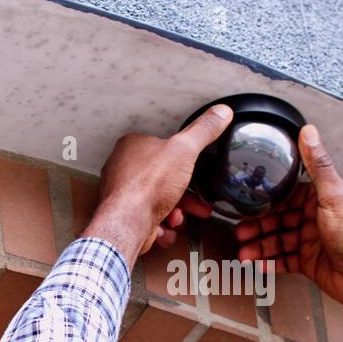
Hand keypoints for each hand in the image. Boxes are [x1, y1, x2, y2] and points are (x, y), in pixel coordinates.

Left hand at [86, 105, 232, 262]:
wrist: (128, 223)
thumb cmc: (147, 185)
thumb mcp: (184, 150)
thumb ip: (203, 131)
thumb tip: (220, 112)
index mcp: (133, 145)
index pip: (164, 149)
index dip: (183, 164)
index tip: (195, 174)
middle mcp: (123, 167)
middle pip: (164, 178)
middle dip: (183, 194)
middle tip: (195, 202)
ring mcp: (122, 192)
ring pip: (158, 200)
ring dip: (174, 212)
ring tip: (178, 217)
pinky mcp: (124, 214)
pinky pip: (148, 218)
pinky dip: (161, 226)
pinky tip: (166, 228)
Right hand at [235, 125, 342, 322]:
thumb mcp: (334, 195)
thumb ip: (318, 165)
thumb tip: (309, 132)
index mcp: (322, 198)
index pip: (287, 195)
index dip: (267, 201)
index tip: (248, 204)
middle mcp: (316, 218)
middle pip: (278, 219)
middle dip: (257, 227)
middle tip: (240, 232)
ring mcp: (312, 241)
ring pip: (278, 241)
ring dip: (260, 247)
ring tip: (244, 253)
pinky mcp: (310, 262)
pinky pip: (284, 260)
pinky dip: (271, 262)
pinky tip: (259, 264)